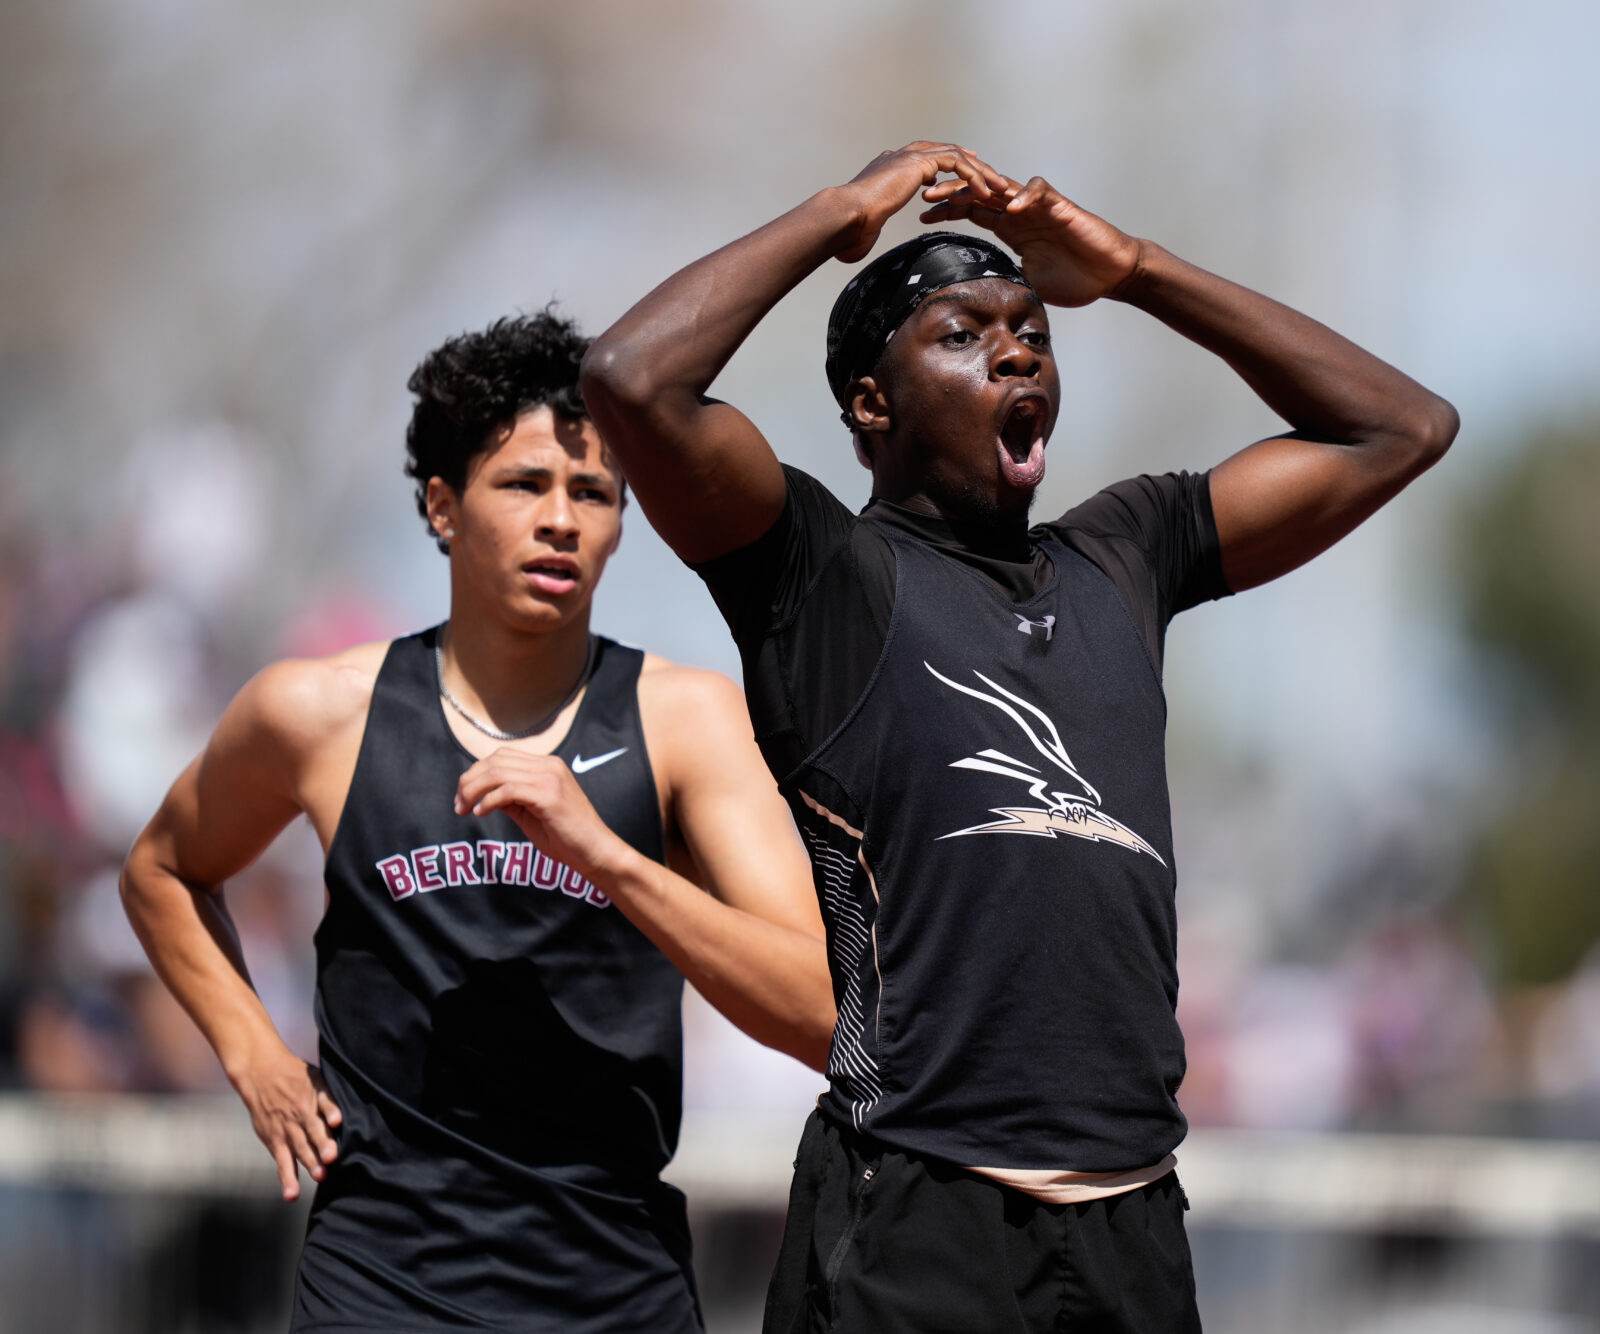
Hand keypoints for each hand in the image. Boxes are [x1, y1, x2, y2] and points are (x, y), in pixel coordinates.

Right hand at [232, 1041, 341, 1201]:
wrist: (259, 1073)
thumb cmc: (295, 1077)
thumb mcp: (315, 1077)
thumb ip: (329, 1097)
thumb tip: (341, 1117)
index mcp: (313, 1095)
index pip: (324, 1105)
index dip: (331, 1112)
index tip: (336, 1122)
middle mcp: (300, 1113)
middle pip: (313, 1130)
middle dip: (323, 1144)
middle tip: (331, 1158)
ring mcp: (286, 1128)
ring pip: (300, 1148)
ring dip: (310, 1162)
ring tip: (320, 1176)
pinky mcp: (274, 1140)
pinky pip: (282, 1161)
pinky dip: (287, 1177)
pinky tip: (292, 1193)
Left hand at [455, 750, 629, 883]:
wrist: (595, 852)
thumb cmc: (565, 837)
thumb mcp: (531, 813)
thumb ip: (510, 799)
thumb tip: (481, 794)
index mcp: (547, 765)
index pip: (501, 756)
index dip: (476, 773)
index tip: (463, 797)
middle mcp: (549, 765)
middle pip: (495, 761)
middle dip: (469, 781)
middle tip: (458, 805)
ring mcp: (550, 777)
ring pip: (498, 772)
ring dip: (473, 791)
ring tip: (464, 809)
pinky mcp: (549, 794)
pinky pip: (507, 790)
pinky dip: (489, 800)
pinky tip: (481, 812)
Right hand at [833, 142, 1009, 262]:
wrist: (848, 214)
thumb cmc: (852, 225)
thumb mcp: (867, 222)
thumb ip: (872, 222)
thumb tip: (860, 241)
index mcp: (892, 164)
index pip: (930, 157)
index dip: (952, 166)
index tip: (969, 177)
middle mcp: (902, 155)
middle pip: (948, 152)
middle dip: (973, 166)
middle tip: (993, 181)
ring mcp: (910, 156)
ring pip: (957, 155)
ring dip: (980, 172)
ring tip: (998, 189)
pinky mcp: (919, 162)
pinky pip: (956, 164)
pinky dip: (972, 176)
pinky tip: (983, 192)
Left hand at [919, 173, 1142, 307]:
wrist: (1109, 274)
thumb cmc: (1073, 278)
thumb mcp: (1026, 284)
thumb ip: (1002, 281)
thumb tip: (973, 299)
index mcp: (1010, 229)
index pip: (972, 211)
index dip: (948, 210)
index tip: (922, 216)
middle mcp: (1020, 212)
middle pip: (980, 192)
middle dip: (952, 192)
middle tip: (925, 196)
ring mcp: (1039, 206)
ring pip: (1003, 186)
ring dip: (978, 187)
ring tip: (953, 193)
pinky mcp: (1061, 205)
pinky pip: (1039, 191)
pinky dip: (1024, 196)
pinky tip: (1009, 206)